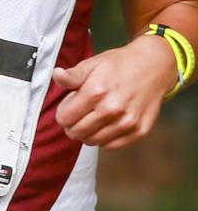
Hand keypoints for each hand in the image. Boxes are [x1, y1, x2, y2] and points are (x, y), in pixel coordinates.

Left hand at [53, 38, 178, 149]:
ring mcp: (128, 121)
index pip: (64, 118)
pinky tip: (108, 125)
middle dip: (73, 124)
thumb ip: (72, 75)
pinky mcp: (140, 130)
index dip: (64, 112)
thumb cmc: (119, 65)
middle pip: (76, 132)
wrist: (154, 66)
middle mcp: (112, 109)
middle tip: (82, 112)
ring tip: (94, 117)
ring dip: (88, 133)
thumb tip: (56, 75)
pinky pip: (112, 146)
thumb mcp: (92, 64)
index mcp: (96, 92)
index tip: (72, 104)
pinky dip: (105, 139)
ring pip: (93, 141)